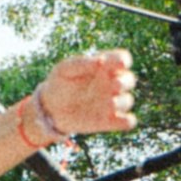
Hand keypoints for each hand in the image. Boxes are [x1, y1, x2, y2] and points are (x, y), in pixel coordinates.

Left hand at [16, 51, 137, 147]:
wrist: (51, 109)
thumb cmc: (59, 83)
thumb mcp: (65, 69)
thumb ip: (81, 63)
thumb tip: (101, 61)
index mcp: (104, 67)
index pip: (121, 58)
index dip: (123, 60)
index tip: (120, 64)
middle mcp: (112, 83)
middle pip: (129, 79)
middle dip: (125, 82)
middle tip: (115, 84)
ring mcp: (113, 102)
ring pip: (128, 100)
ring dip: (122, 102)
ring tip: (110, 104)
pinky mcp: (111, 120)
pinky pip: (128, 121)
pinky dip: (127, 121)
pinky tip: (116, 120)